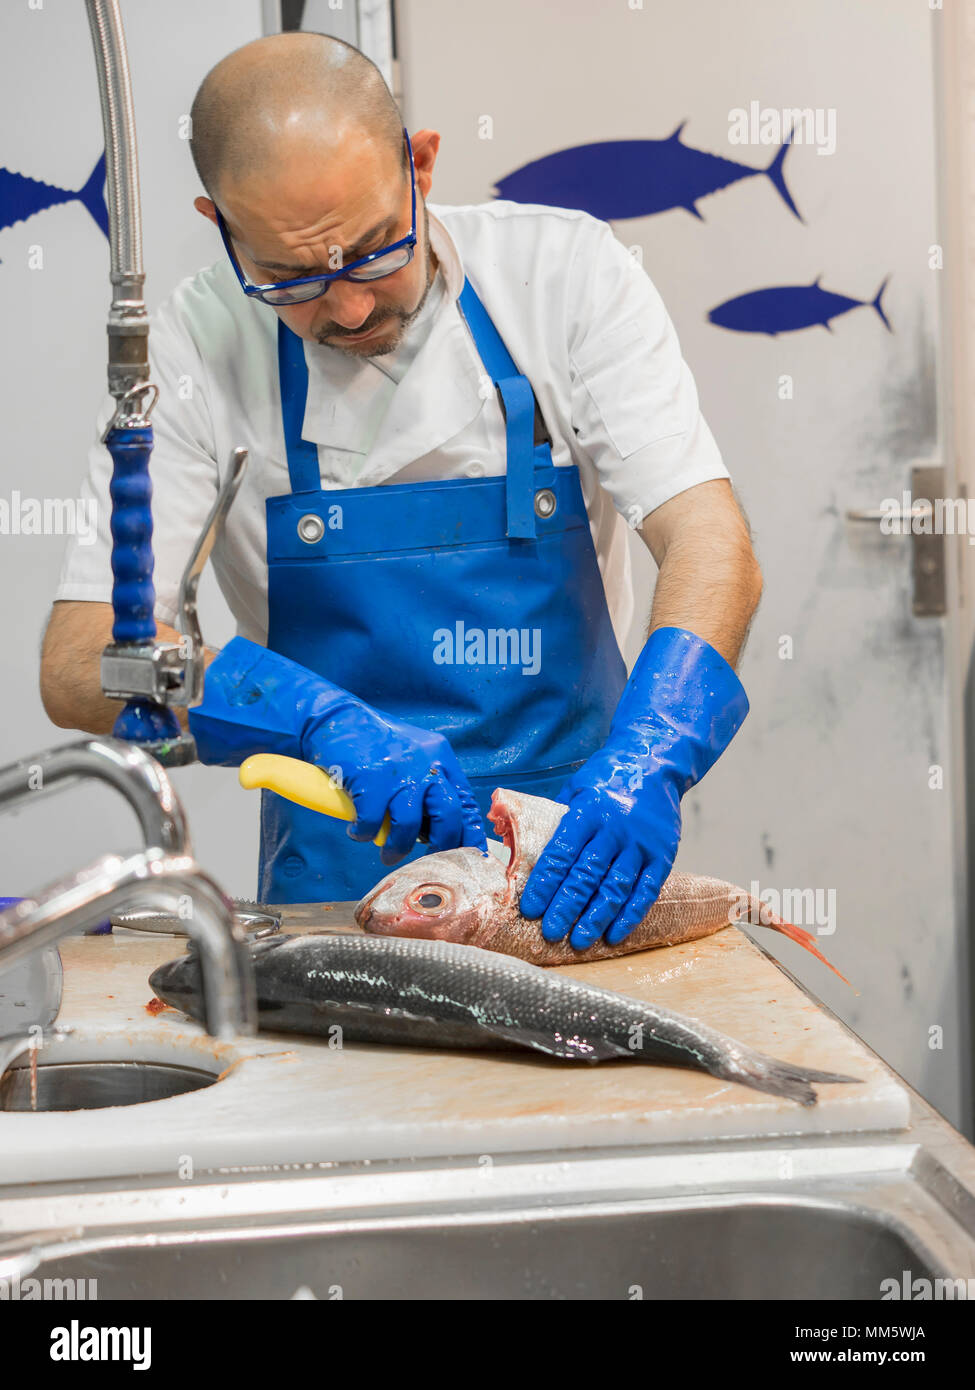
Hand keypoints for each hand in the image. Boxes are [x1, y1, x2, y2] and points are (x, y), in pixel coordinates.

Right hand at [302, 700, 486, 864]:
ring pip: (409, 826)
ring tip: (388, 855)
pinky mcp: (369, 779)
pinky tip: (357, 831)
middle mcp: (426, 764)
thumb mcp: (413, 755)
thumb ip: (428, 785)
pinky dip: (363, 834)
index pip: (466, 802)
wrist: (336, 718)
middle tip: (428, 862)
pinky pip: (371, 823)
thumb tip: (437, 830)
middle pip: (447, 816)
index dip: (470, 834)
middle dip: (440, 847)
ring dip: (397, 848)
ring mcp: (398, 772)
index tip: (469, 856)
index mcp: (441, 757)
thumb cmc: (374, 741)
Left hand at [519, 751, 681, 948]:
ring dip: (596, 918)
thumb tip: (521, 851)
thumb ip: (555, 821)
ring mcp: (641, 843)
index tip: (531, 909)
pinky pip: (646, 890)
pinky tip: (614, 934)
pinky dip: (630, 915)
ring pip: (616, 888)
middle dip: (566, 908)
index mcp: (587, 811)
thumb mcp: (575, 790)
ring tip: (580, 940)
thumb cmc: (607, 778)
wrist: (654, 762)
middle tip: (551, 933)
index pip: (561, 854)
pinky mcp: (663, 854)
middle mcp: (615, 829)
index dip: (544, 884)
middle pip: (587, 876)